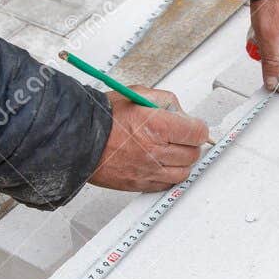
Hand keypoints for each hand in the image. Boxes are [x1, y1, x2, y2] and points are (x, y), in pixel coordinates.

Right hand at [88, 87, 208, 191]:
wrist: (79, 140)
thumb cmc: (103, 118)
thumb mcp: (136, 94)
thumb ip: (164, 101)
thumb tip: (180, 112)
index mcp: (158, 126)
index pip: (198, 132)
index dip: (198, 128)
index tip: (194, 127)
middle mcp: (156, 150)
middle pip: (193, 153)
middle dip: (190, 143)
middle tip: (180, 137)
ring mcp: (149, 170)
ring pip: (184, 171)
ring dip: (181, 161)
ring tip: (170, 151)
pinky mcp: (140, 184)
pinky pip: (167, 184)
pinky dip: (168, 174)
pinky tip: (160, 163)